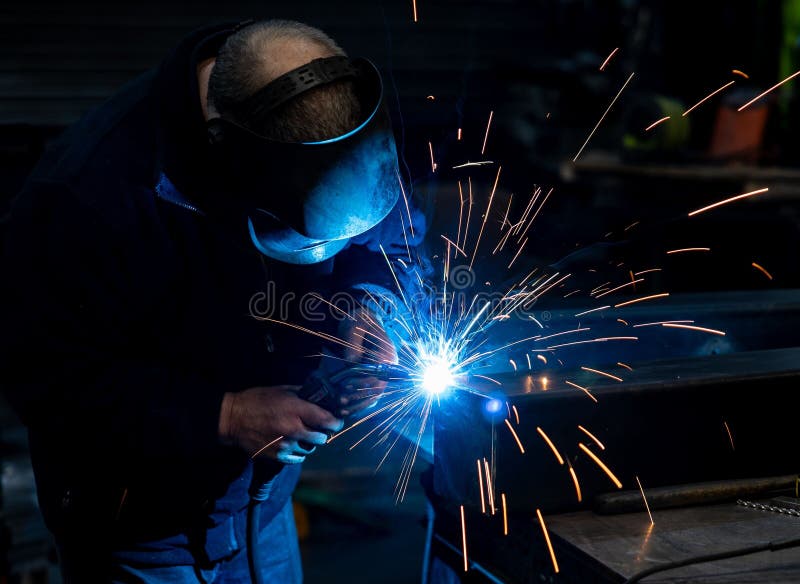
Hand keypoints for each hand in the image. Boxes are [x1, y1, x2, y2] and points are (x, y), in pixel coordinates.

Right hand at [219, 385, 343, 463]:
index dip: (335, 422)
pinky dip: (297, 452)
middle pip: (321, 438)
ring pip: (310, 449)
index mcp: (296, 410)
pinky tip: (291, 443)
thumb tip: (321, 397)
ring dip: (308, 443)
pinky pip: (297, 458)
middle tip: (316, 427)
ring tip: (299, 434)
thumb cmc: (258, 400)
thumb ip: (303, 394)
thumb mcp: (282, 390)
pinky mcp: (277, 457)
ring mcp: (285, 445)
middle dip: (321, 432)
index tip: (336, 421)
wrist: (233, 419)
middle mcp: (293, 429)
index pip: (326, 420)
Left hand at [338, 309, 397, 415]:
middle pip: (378, 387)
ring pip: (374, 396)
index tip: (345, 385)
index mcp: (387, 352)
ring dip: (358, 404)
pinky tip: (346, 410)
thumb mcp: (354, 327)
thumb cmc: (358, 323)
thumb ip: (353, 342)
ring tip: (341, 408)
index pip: (378, 372)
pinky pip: (369, 397)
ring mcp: (382, 375)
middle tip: (340, 399)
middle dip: (358, 396)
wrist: (360, 324)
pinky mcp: (374, 380)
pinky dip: (358, 404)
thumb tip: (351, 361)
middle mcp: (389, 367)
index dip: (363, 381)